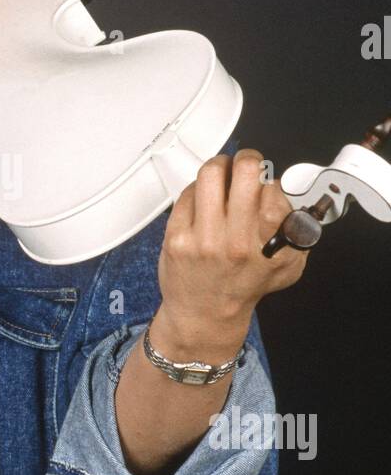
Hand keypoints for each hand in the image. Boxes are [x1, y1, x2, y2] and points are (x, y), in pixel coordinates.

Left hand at [157, 148, 309, 337]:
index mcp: (268, 248)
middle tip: (245, 165)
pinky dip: (196, 189)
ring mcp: (203, 239)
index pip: (276, 193)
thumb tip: (289, 194)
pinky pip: (187, 192)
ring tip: (222, 173)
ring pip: (210, 174)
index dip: (271, 181)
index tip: (266, 183)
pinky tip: (202, 199)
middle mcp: (236, 242)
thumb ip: (297, 233)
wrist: (205, 314)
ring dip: (219, 166)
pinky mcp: (177, 237)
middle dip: (247, 160)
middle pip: (244, 172)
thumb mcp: (286, 267)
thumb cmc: (243, 287)